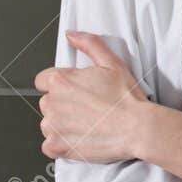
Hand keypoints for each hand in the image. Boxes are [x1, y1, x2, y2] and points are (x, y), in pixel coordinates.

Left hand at [34, 31, 149, 162]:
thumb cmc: (126, 98)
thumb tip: (72, 35)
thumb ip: (89, 45)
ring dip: (62, 123)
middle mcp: (52, 103)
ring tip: (88, 122)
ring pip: (49, 122)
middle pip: (48, 102)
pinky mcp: (56, 146)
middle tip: (88, 106)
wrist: (136, 128)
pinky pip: (50, 144)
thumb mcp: (113, 63)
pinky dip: (62, 142)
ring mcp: (52, 126)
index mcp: (61, 81)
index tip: (76, 90)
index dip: (62, 83)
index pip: (44, 80)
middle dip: (64, 103)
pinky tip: (82, 137)